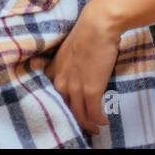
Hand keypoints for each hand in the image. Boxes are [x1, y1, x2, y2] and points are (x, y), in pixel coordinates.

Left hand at [44, 0, 122, 136]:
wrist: (97, 26)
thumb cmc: (86, 34)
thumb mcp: (68, 52)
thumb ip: (68, 66)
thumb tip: (78, 74)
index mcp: (53, 71)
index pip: (52, 96)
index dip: (61, 106)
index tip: (69, 112)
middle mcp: (60, 81)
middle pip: (64, 108)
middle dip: (74, 119)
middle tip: (84, 125)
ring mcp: (74, 87)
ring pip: (78, 114)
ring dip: (88, 124)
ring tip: (95, 128)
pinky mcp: (90, 90)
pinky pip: (92, 112)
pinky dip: (98, 120)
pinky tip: (103, 122)